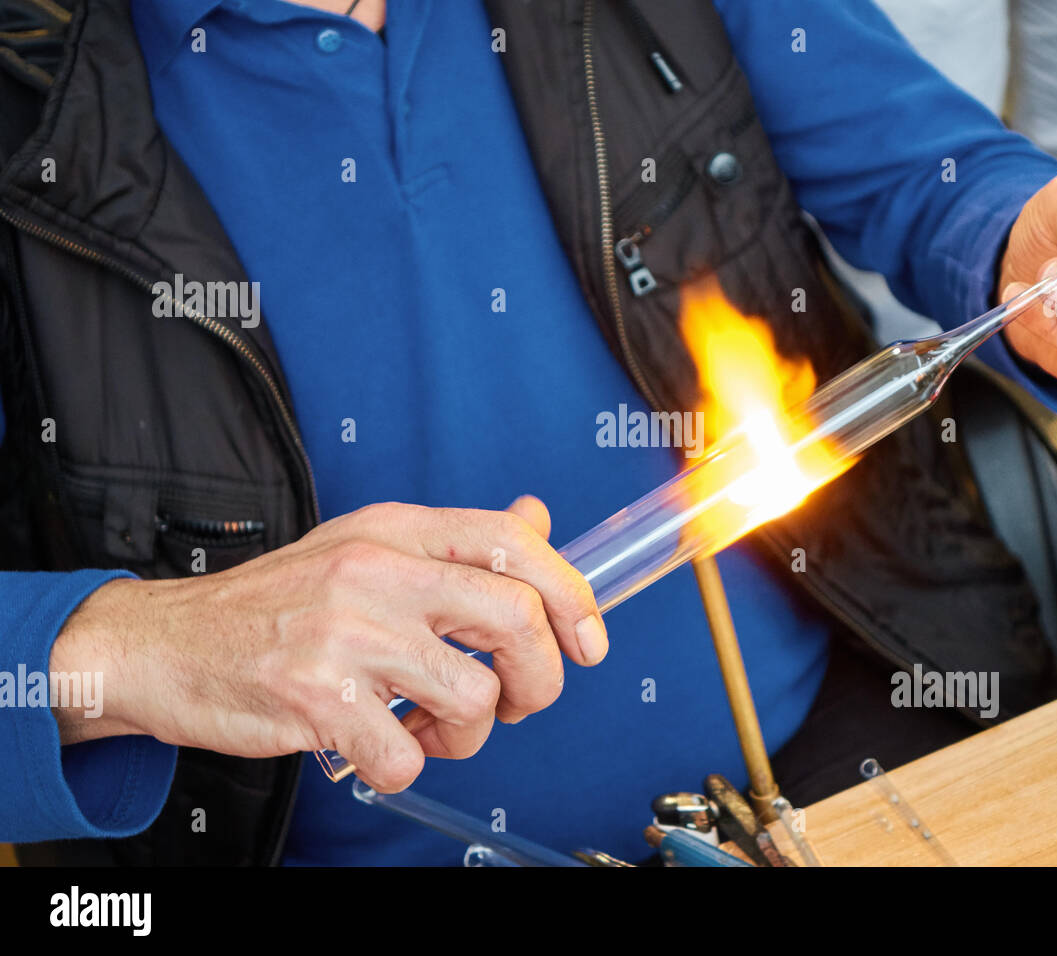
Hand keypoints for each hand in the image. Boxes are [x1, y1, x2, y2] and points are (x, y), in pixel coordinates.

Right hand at [49, 496, 604, 791]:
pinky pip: (404, 758)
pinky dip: (404, 767)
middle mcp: (375, 571)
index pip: (514, 542)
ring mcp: (344, 634)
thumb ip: (455, 543)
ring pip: (473, 698)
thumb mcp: (367, 545)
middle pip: (515, 620)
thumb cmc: (276, 603)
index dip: (572, 595)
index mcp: (396, 530)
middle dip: (540, 679)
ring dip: (467, 735)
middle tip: (516, 701)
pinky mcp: (313, 699)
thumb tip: (537, 519)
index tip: (589, 642)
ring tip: (427, 727)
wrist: (164, 643)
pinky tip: (380, 746)